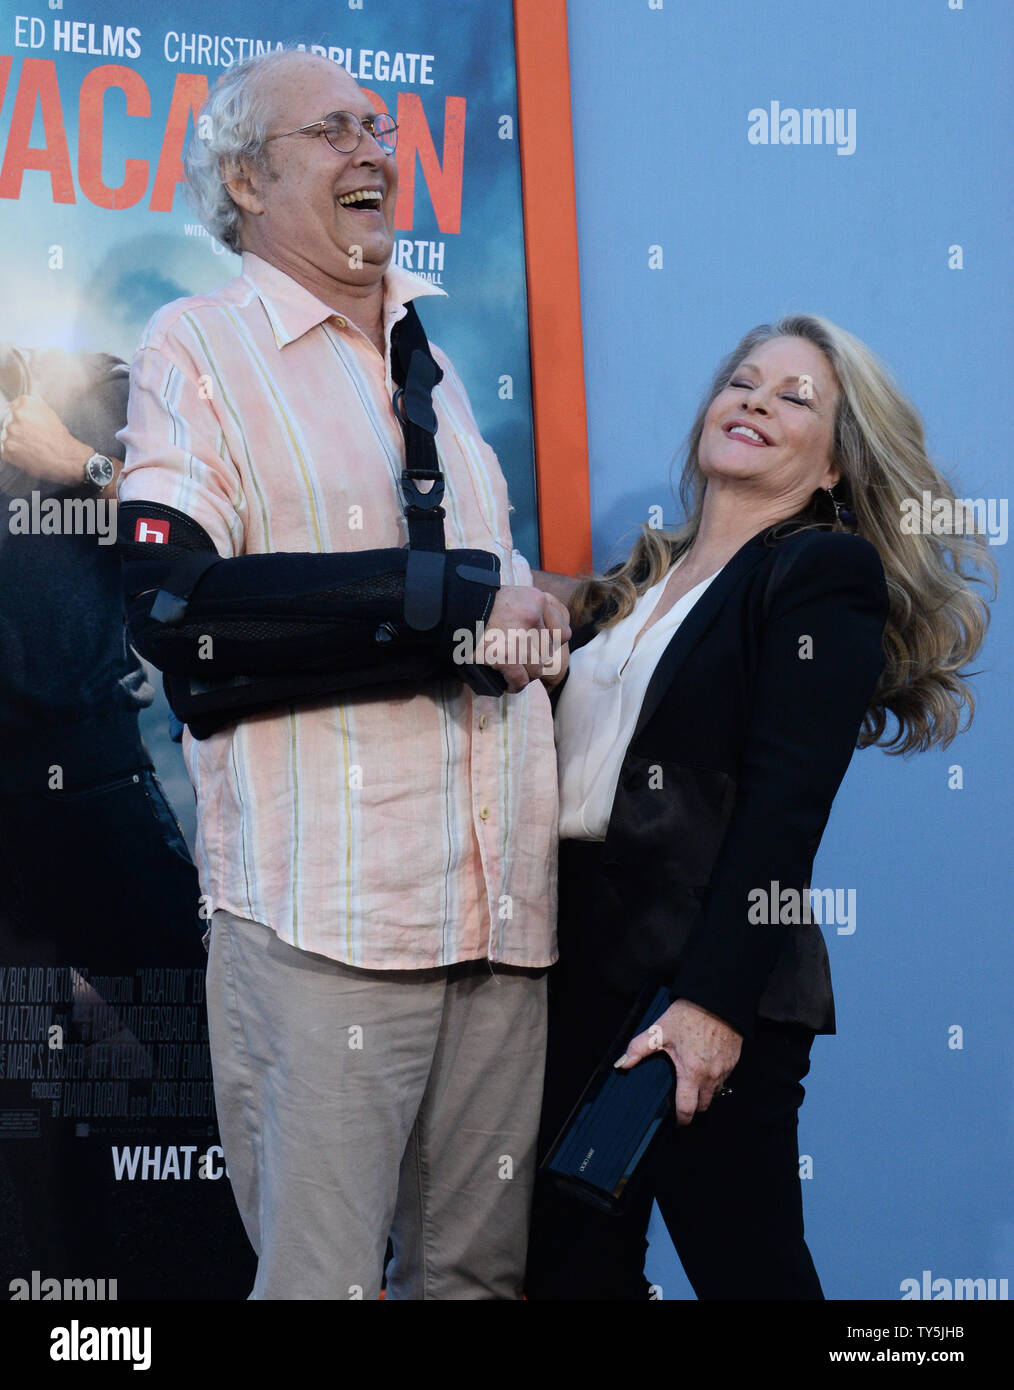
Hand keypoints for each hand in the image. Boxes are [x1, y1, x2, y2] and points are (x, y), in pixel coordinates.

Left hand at [0, 394, 91, 484]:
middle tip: (32, 439)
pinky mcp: (6, 448)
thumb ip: (33, 403)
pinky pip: (4, 450)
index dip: (21, 420)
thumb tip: (27, 390)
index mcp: (25, 402)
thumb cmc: (58, 436)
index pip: (13, 409)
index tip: (29, 428)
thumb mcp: (48, 412)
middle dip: (17, 431)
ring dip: (15, 442)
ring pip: (5, 436)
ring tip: (31, 447)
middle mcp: (15, 414)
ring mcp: (9, 431)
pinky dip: (13, 454)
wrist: (65, 457)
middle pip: (8, 422)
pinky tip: (27, 454)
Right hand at [482, 585, 571, 692]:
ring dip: (525, 673)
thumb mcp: (515, 595)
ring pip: (537, 669)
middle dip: (536, 659)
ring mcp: (521, 638)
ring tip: (513, 671)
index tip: (539, 647)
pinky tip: (508, 684)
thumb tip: (552, 636)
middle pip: (549, 653)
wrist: (453, 606)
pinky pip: (521, 681)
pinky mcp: (506, 656)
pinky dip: (514, 686)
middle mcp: (534, 617)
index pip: (563, 632)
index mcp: (538, 600)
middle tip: (521, 660)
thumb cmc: (481, 602)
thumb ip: (534, 609)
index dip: (551, 643)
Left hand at [615, 997, 742, 1125]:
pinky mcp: (734, 1061)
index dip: (682, 1119)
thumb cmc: (689, 1015)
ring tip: (693, 1079)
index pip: (687, 1108)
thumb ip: (639, 1048)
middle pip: (704, 1104)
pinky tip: (706, 1064)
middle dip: (694, 1105)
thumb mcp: (660, 1030)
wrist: (717, 999)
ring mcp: (725, 1069)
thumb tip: (622, 1063)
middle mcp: (711, 1076)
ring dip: (705, 1091)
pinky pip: (724, 1077)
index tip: (678, 1122)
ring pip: (715, 1091)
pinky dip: (715, 1077)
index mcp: (692, 1073)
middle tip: (684, 1098)